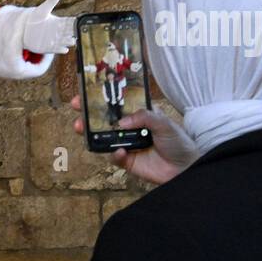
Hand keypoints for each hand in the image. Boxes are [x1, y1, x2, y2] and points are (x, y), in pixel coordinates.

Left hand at [21, 0, 76, 55]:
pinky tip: (64, 49)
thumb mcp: (43, 9)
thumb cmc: (34, 18)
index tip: (79, 22)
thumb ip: (51, 1)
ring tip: (71, 40)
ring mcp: (56, 40)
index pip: (72, 22)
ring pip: (68, 42)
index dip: (76, 23)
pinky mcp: (50, 48)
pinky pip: (59, 50)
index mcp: (60, 22)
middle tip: (75, 33)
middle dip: (75, 34)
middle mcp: (60, 31)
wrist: (23, 30)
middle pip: (72, 33)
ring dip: (70, 42)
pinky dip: (62, 50)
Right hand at [71, 94, 197, 184]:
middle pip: (105, 119)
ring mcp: (127, 144)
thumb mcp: (163, 123)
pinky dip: (113, 154)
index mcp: (139, 115)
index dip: (103, 97)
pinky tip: (120, 152)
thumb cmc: (179, 142)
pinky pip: (112, 157)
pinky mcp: (126, 161)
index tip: (87, 92)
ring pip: (103, 138)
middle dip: (88, 114)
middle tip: (76, 109)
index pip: (118, 103)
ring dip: (90, 133)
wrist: (185, 168)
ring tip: (80, 128)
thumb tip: (121, 122)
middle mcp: (130, 128)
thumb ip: (143, 117)